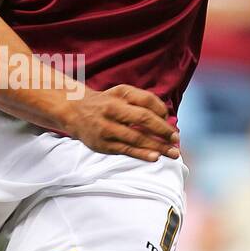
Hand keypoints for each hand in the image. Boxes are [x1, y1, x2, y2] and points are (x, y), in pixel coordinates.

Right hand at [63, 84, 180, 162]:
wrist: (73, 111)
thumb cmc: (104, 102)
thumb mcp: (120, 93)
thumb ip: (141, 100)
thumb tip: (164, 116)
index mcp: (119, 95)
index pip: (146, 101)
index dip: (161, 111)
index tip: (169, 121)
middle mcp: (112, 110)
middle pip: (143, 119)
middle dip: (163, 130)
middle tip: (176, 139)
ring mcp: (106, 128)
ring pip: (136, 138)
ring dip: (157, 146)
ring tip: (172, 153)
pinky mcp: (103, 144)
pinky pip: (126, 150)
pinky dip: (142, 154)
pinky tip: (155, 157)